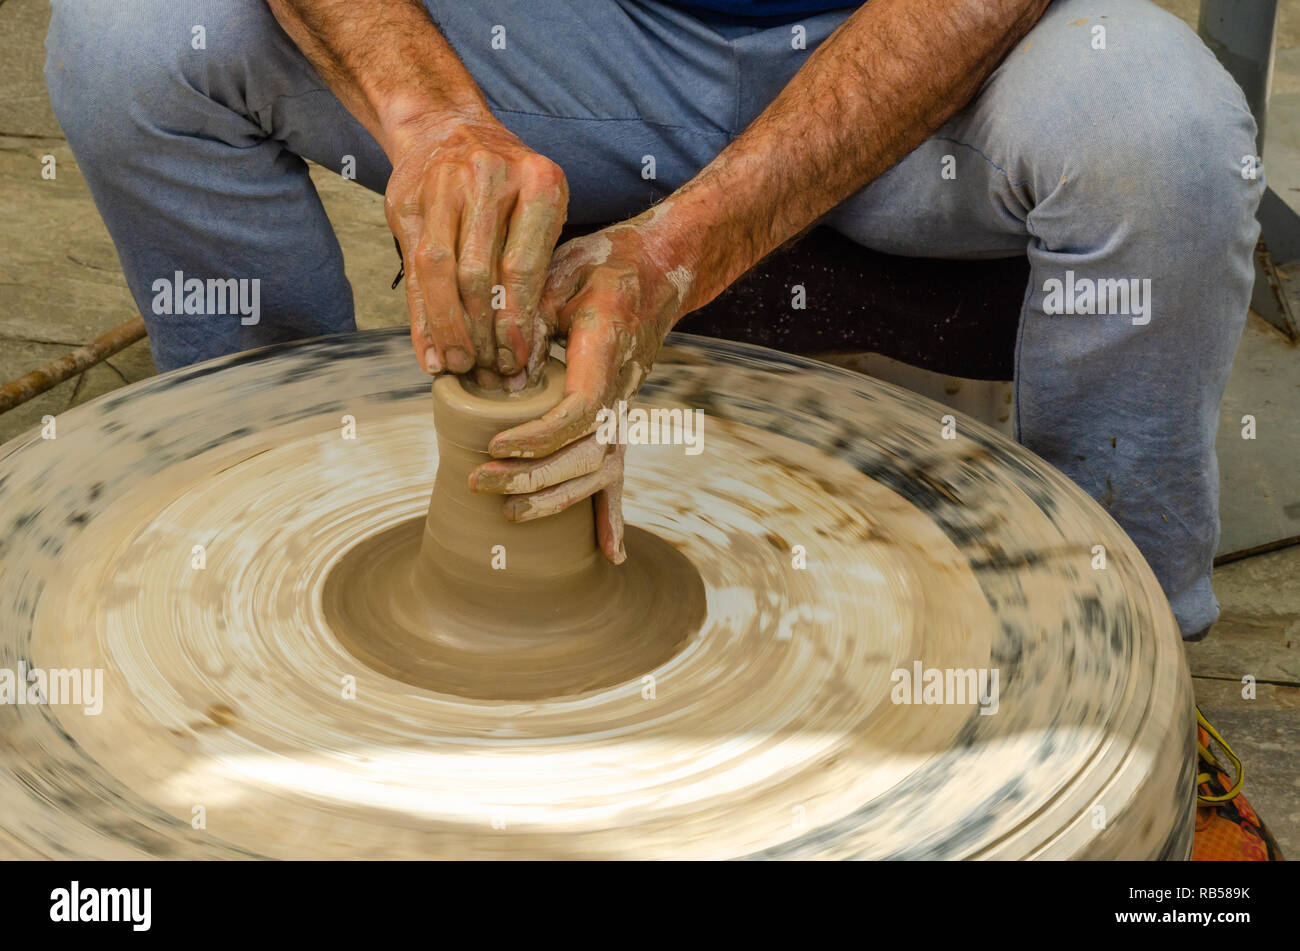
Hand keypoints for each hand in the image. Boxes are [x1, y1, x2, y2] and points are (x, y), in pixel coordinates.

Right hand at [384, 115, 567, 388]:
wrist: (448, 127)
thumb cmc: (508, 186)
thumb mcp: (538, 214)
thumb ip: (533, 271)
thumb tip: (519, 353)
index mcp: (539, 184)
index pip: (522, 268)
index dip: (515, 323)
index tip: (514, 362)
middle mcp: (489, 179)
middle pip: (478, 275)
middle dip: (482, 333)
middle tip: (487, 372)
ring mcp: (442, 186)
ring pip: (440, 274)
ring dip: (450, 329)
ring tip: (460, 365)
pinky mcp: (405, 201)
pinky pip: (412, 271)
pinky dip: (422, 319)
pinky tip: (431, 352)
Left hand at [467, 216, 692, 562]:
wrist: (662, 268)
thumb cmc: (607, 265)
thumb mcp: (561, 274)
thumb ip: (529, 318)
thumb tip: (502, 374)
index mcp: (605, 354)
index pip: (578, 413)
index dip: (537, 437)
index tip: (495, 444)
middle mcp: (621, 391)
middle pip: (585, 454)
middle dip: (531, 475)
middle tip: (478, 481)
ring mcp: (625, 410)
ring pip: (600, 472)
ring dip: (555, 498)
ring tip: (509, 513)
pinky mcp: (621, 419)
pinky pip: (619, 473)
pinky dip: (614, 515)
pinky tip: (611, 554)